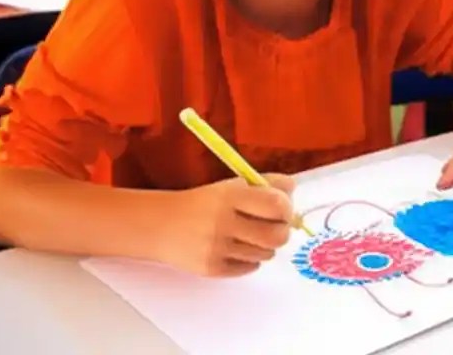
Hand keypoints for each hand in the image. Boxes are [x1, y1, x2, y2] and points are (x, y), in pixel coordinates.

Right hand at [157, 174, 296, 276]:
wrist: (158, 225)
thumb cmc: (201, 203)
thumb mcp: (230, 186)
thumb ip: (263, 184)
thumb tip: (293, 188)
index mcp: (229, 196)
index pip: (277, 205)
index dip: (286, 208)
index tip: (282, 209)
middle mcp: (223, 222)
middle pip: (277, 235)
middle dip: (282, 231)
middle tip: (274, 226)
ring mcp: (216, 248)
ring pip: (266, 253)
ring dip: (265, 245)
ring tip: (251, 236)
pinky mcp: (212, 268)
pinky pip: (250, 268)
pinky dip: (250, 259)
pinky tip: (238, 248)